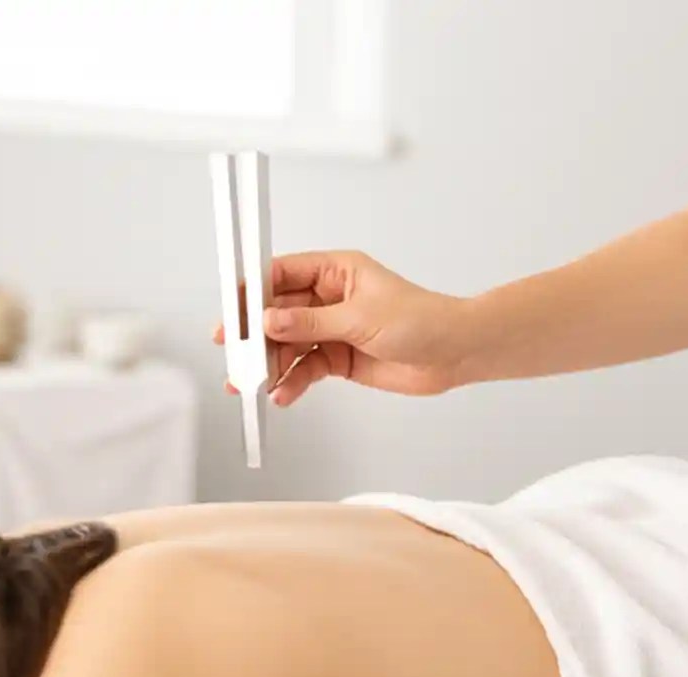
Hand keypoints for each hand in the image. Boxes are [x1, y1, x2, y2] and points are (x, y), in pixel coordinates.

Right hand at [214, 251, 470, 405]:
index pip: (282, 275)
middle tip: (235, 354)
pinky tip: (283, 393)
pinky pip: (306, 367)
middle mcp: (331, 298)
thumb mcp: (360, 317)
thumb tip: (271, 320)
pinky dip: (292, 381)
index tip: (233, 310)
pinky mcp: (339, 357)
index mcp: (336, 272)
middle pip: (279, 313)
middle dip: (257, 335)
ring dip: (270, 364)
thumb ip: (311, 322)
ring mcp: (333, 328)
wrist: (454, 354)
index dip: (253, 291)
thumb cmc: (421, 320)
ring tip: (253, 383)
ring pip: (289, 344)